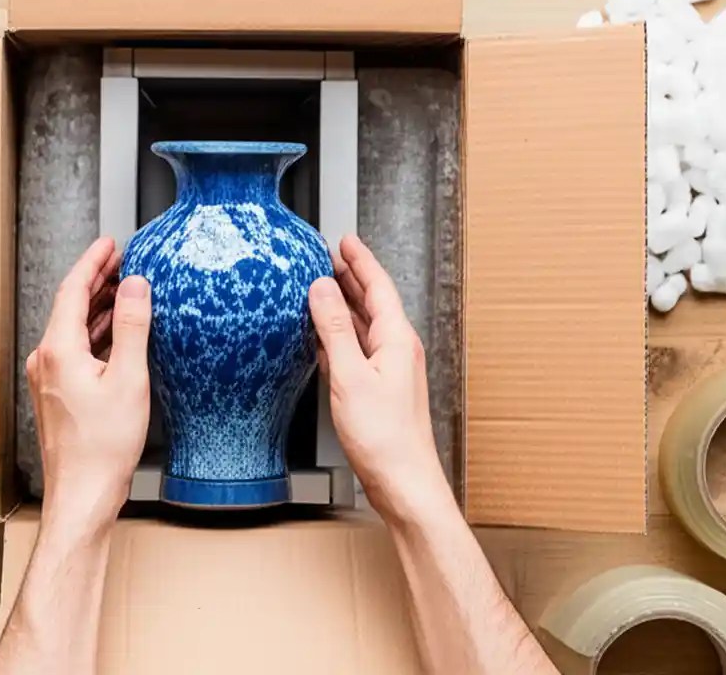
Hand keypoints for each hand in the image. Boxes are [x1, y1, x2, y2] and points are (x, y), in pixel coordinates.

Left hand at [27, 237, 151, 531]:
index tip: (109, 244)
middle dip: (97, 281)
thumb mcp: (129, 379)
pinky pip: (77, 351)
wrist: (83, 495)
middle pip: (70, 306)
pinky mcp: (59, 396)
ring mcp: (50, 380)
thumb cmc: (102, 449)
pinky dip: (98, 335)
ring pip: (74, 330)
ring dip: (100, 309)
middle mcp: (47, 362)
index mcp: (59, 351)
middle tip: (122, 261)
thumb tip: (136, 287)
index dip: (93, 262)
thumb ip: (133, 327)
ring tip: (126, 292)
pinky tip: (118, 337)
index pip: (73, 290)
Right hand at [308, 235, 450, 524]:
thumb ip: (334, 331)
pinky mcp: (381, 390)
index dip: (361, 261)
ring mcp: (391, 371)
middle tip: (333, 256)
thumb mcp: (350, 376)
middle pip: (374, 303)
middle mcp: (398, 351)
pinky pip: (360, 350)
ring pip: (366, 326)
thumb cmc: (385, 439)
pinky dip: (342, 336)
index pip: (378, 287)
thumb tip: (322, 290)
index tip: (345, 241)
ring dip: (347, 306)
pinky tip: (327, 339)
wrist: (404, 483)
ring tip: (327, 288)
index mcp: (397, 340)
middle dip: (353, 278)